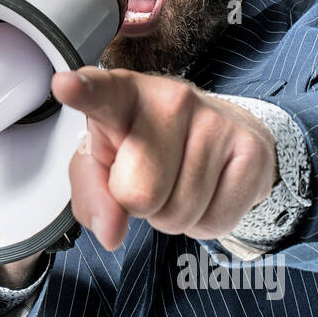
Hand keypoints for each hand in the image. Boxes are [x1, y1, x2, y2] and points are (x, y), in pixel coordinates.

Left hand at [51, 67, 278, 250]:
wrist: (224, 131)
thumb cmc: (149, 145)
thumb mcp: (103, 162)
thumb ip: (90, 194)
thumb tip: (110, 231)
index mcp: (121, 95)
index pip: (100, 94)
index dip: (83, 91)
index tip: (66, 85)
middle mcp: (170, 98)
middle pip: (138, 195)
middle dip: (140, 205)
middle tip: (151, 178)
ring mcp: (215, 121)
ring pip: (178, 214)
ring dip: (173, 214)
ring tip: (180, 180)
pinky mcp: (251, 150)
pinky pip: (215, 223)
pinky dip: (206, 222)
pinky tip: (208, 189)